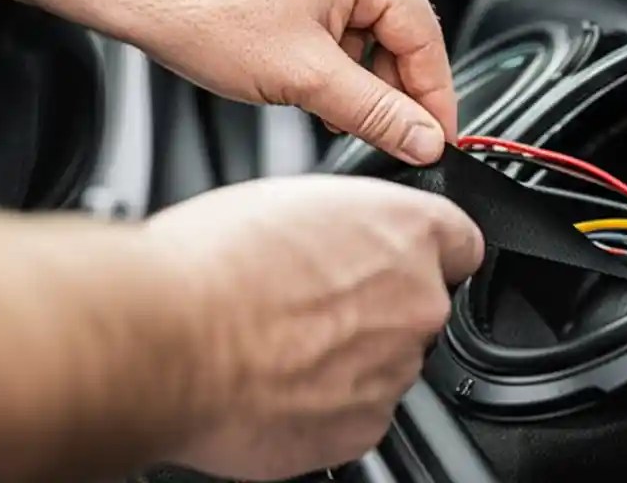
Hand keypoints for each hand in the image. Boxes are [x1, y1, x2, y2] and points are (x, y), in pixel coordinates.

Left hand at [119, 0, 456, 165]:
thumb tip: (422, 137)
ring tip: (328, 107)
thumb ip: (374, 112)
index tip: (437, 137)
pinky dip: (331, 54)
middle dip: (389, 88)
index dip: (433, 97)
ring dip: (356, 74)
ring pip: (365, 28)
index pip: (424, 36)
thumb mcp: (304, 79)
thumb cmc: (200, 11)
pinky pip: (337, 14)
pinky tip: (310, 82)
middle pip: (398, 31)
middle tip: (384, 135)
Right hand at [148, 175, 482, 479]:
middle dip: (377, 307)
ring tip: (280, 344)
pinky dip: (326, 403)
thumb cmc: (209, 264)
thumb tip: (340, 237)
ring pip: (386, 362)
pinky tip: (277, 382)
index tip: (398, 260)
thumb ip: (344, 222)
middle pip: (420, 306)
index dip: (425, 251)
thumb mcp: (288, 199)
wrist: (165, 340)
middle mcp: (417, 302)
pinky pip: (357, 411)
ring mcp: (394, 371)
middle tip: (310, 304)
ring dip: (350, 356)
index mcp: (407, 232)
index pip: (461, 243)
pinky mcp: (363, 428)